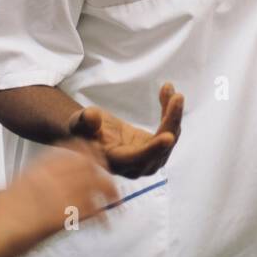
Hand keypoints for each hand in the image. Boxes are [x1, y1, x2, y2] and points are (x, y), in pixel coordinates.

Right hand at [0, 140, 116, 256]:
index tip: (98, 158)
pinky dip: (102, 216)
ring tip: (115, 202)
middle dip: (104, 170)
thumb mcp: (14, 188)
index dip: (89, 152)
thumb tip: (44, 185)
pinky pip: (90, 210)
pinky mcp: (59, 216)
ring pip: (94, 183)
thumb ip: (34, 182)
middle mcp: (48, 177)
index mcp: (36, 169)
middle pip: (88, 162)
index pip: (71, 149)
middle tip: (111, 182)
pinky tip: (104, 222)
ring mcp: (55, 195)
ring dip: (110, 192)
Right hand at [65, 82, 183, 177]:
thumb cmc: (82, 130)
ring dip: (173, 112)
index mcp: (116, 163)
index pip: (138, 159)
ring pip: (170, 138)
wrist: (92, 135)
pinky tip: (167, 92)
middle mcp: (135, 167)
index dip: (153, 149)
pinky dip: (170, 111)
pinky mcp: (155, 148)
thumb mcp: (78, 124)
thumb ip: (83, 122)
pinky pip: (170, 130)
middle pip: (160, 148)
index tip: (169, 137)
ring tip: (169, 89)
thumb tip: (91, 117)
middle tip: (177, 97)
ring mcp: (148, 159)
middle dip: (171, 121)